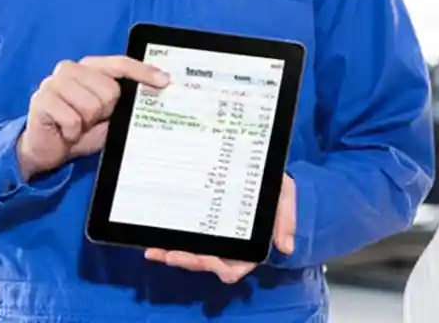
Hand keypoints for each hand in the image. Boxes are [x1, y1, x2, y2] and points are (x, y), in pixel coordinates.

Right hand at [17, 55, 169, 178]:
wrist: (47, 150)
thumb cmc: (80, 130)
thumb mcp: (107, 117)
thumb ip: (123, 103)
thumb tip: (152, 95)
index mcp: (89, 67)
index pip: (120, 64)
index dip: (143, 72)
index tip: (164, 81)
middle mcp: (70, 69)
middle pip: (109, 90)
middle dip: (105, 112)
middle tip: (91, 120)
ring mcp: (53, 82)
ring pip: (91, 105)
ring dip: (86, 124)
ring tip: (78, 125)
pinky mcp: (41, 100)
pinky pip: (72, 120)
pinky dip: (72, 133)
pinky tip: (65, 132)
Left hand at [144, 174, 296, 283]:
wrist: (262, 170)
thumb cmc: (274, 186)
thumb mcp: (284, 195)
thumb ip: (286, 219)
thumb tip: (285, 247)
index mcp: (251, 248)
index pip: (232, 268)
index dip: (215, 265)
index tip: (201, 256)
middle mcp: (232, 248)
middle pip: (206, 263)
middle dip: (186, 261)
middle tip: (165, 253)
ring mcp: (217, 240)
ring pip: (193, 255)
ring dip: (173, 254)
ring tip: (153, 250)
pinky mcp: (206, 229)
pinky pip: (188, 241)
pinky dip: (172, 242)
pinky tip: (156, 238)